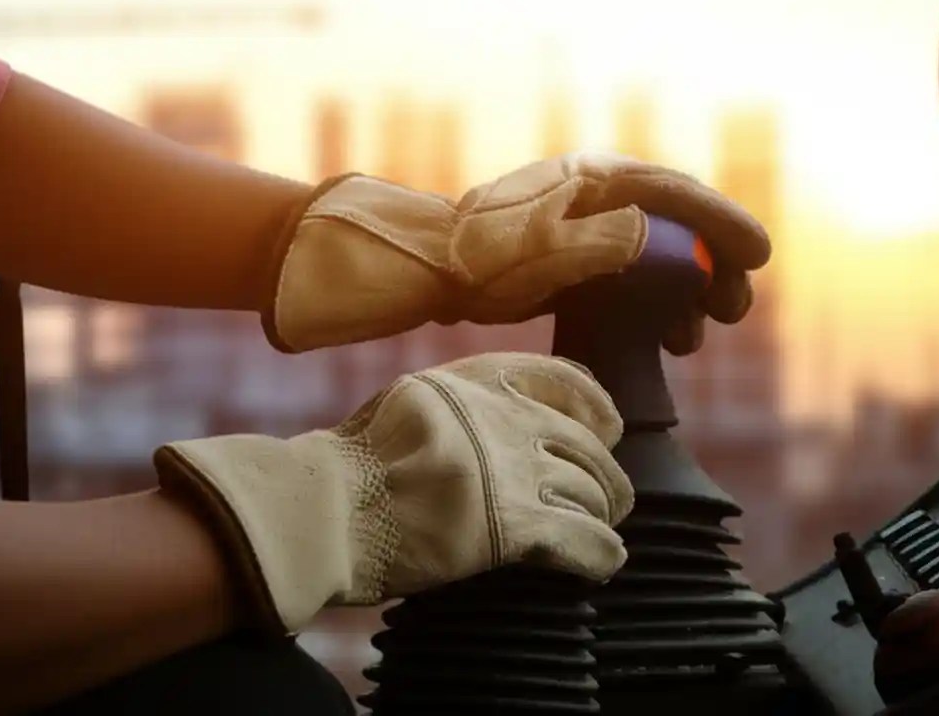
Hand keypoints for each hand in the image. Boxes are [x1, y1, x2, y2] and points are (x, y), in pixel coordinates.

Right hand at [155, 352, 631, 635]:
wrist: (327, 510)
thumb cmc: (354, 464)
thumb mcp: (412, 403)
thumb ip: (464, 404)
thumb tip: (506, 415)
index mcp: (480, 381)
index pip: (566, 379)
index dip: (595, 405)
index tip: (606, 426)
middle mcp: (506, 418)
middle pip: (587, 446)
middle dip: (605, 475)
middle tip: (610, 497)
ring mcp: (513, 471)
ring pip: (592, 492)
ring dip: (601, 515)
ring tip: (602, 528)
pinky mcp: (514, 527)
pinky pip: (585, 539)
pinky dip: (601, 553)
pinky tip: (604, 560)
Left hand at [262, 151, 769, 353]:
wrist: (433, 272)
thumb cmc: (483, 257)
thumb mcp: (548, 246)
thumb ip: (607, 238)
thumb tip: (655, 236)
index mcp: (596, 180)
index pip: (676, 195)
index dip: (723, 224)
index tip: (759, 255)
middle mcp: (600, 199)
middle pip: (676, 229)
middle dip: (712, 269)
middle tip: (734, 310)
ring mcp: (589, 231)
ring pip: (658, 261)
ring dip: (686, 298)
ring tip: (697, 338)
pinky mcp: (577, 264)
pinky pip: (633, 284)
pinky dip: (655, 310)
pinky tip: (668, 343)